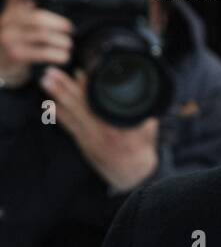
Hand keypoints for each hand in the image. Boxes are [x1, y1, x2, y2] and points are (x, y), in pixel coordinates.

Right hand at [0, 0, 71, 87]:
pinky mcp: (16, 54)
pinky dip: (59, 54)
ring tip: (68, 43)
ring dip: (62, 40)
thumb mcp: (22, 19)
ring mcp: (10, 38)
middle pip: (37, 18)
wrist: (2, 59)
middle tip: (70, 28)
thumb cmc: (21, 35)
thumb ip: (35, 10)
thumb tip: (70, 7)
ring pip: (43, 35)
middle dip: (59, 23)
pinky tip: (64, 55)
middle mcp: (8, 20)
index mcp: (12, 7)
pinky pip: (43, 53)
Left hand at [38, 67, 159, 191]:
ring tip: (46, 81)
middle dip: (65, 87)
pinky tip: (49, 105)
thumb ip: (145, 116)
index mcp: (118, 128)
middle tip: (51, 72)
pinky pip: (69, 127)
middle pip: (79, 105)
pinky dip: (59, 115)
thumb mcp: (148, 131)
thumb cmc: (142, 150)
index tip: (80, 72)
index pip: (99, 102)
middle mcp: (101, 132)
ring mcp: (90, 138)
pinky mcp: (84, 143)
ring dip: (57, 96)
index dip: (88, 87)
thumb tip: (149, 97)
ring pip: (70, 113)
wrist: (132, 175)